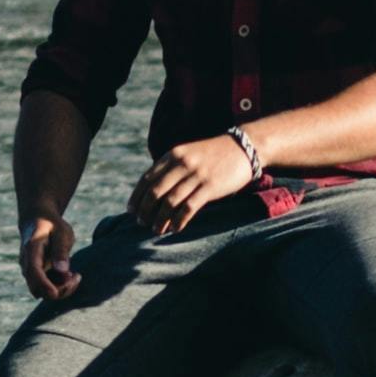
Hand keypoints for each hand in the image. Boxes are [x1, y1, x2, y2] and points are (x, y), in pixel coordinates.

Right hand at [19, 207, 81, 299]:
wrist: (38, 220)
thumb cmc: (51, 224)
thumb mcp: (61, 232)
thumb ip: (61, 250)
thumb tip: (63, 270)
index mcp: (31, 250)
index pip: (34, 272)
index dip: (44, 285)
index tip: (56, 293)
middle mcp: (28, 264)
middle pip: (37, 288)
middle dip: (58, 290)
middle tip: (76, 277)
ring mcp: (32, 271)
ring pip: (42, 292)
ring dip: (61, 289)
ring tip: (76, 275)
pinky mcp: (38, 275)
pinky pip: (48, 288)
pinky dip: (61, 286)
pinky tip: (72, 274)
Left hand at [129, 130, 263, 229]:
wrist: (244, 147)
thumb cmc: (214, 154)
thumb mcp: (188, 153)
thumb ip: (172, 167)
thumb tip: (154, 189)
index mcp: (173, 155)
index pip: (147, 178)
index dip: (137, 196)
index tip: (131, 210)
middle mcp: (182, 164)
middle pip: (155, 191)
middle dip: (145, 210)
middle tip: (141, 223)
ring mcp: (196, 175)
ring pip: (170, 202)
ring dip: (160, 219)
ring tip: (156, 229)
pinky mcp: (210, 187)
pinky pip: (189, 207)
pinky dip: (179, 220)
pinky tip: (175, 228)